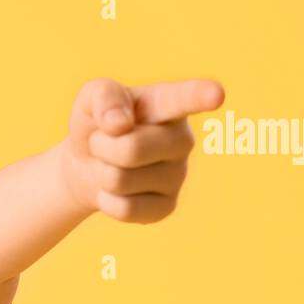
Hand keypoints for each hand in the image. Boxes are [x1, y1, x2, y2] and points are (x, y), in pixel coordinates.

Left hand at [60, 77, 224, 222]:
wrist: (87, 164)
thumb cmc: (96, 125)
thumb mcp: (91, 98)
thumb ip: (103, 96)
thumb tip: (119, 124)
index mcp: (166, 103)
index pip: (184, 98)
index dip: (200, 95)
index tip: (216, 94)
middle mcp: (181, 139)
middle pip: (131, 150)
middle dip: (100, 147)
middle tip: (101, 142)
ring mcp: (178, 175)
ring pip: (120, 180)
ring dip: (101, 173)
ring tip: (110, 163)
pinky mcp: (167, 207)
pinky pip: (124, 209)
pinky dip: (105, 200)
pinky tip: (115, 190)